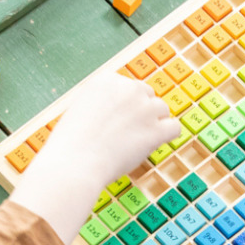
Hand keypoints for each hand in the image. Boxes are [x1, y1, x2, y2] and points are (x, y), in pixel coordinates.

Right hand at [9, 72, 179, 243]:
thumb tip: (116, 116)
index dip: (124, 106)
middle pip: (147, 96)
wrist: (73, 163)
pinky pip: (174, 128)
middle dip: (140, 113)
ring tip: (134, 143)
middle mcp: (128, 88)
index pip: (128, 88)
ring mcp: (145, 108)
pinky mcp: (156, 130)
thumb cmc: (70, 145)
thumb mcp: (79, 111)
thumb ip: (100, 105)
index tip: (115, 122)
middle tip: (125, 134)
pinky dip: (166, 137)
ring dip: (153, 125)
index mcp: (107, 80)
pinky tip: (153, 145)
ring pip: (162, 111)